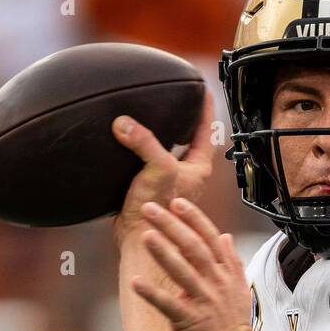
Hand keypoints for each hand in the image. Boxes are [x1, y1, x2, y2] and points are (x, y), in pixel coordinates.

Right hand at [112, 98, 216, 249]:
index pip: (205, 130)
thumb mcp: (159, 169)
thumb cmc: (161, 212)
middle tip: (175, 100)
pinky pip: (143, 164)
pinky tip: (126, 145)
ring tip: (149, 116)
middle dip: (181, 121)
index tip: (202, 88)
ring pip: (163, 152)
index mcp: (198, 168)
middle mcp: (185, 175)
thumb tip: (124, 123)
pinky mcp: (148, 191)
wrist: (141, 242)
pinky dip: (135, 152)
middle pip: (185, 139)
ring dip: (156, 137)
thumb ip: (145, 142)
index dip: (204, 107)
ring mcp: (167, 183)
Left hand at [129, 197, 252, 330]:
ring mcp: (204, 304)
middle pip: (194, 248)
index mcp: (227, 276)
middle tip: (150, 209)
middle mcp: (217, 285)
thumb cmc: (233, 329)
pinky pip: (169, 305)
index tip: (177, 202)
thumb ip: (232, 262)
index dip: (193, 219)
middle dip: (171, 226)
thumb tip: (225, 237)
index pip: (210, 239)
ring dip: (163, 252)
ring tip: (146, 235)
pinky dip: (152, 294)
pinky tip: (136, 282)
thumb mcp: (240, 291)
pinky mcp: (190, 323)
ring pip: (183, 272)